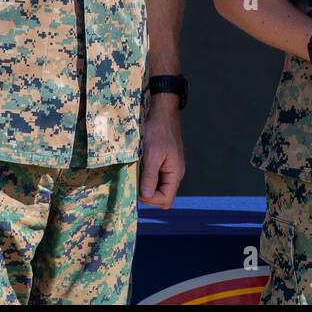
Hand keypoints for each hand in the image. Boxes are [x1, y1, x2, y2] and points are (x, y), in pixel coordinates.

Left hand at [139, 93, 185, 207]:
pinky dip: (148, 178)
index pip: (166, 200)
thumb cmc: (158, 131)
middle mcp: (175, 173)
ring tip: (136, 177)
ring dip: (147, 187)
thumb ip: (150, 176)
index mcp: (175, 173)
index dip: (151, 200)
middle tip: (135, 185)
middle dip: (149, 196)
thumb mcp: (152, 154)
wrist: (163, 112)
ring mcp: (170, 168)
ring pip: (159, 188)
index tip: (138, 190)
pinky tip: (139, 170)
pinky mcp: (164, 162)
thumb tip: (146, 197)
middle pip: (163, 196)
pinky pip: (157, 178)